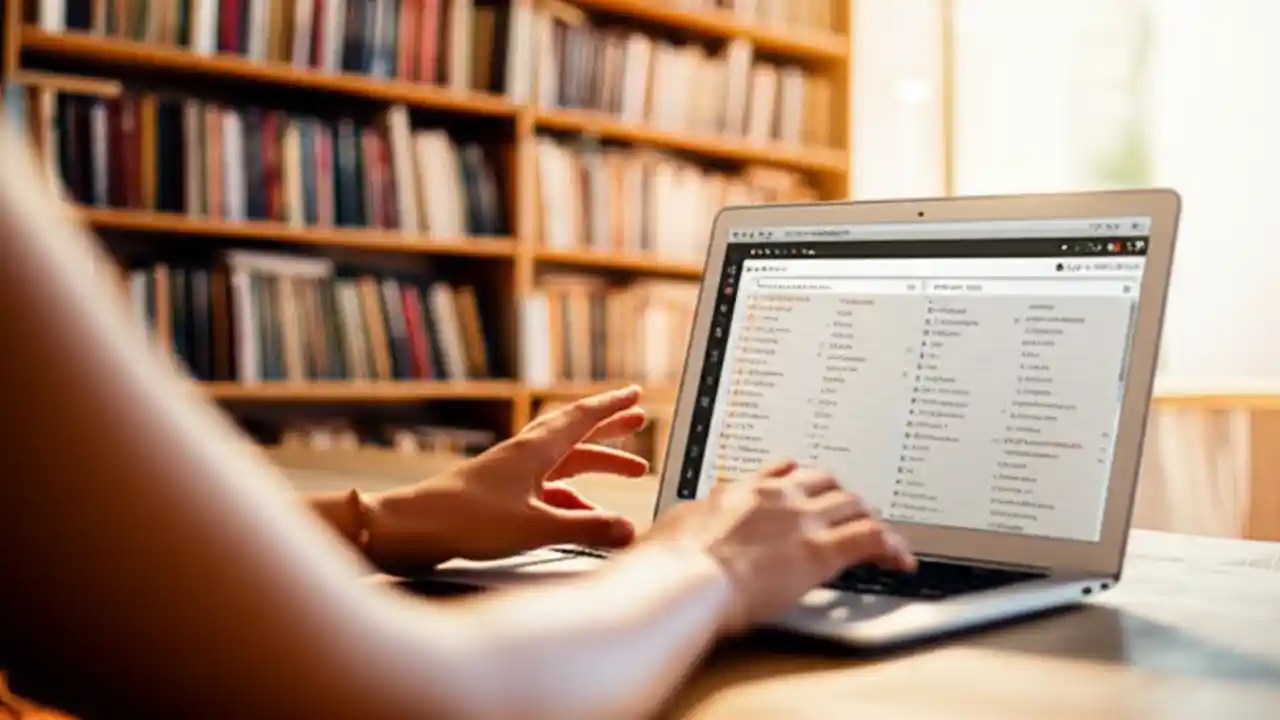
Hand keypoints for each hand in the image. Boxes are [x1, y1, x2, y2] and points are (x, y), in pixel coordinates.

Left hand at [363, 386, 649, 574]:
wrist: (411, 529)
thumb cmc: (467, 521)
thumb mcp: (536, 528)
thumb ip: (586, 530)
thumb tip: (629, 531)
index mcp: (534, 450)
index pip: (582, 419)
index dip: (611, 407)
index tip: (635, 394)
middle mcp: (523, 455)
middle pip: (575, 433)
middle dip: (609, 428)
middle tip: (638, 421)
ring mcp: (510, 474)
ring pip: (562, 461)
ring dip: (595, 463)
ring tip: (627, 473)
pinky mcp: (498, 496)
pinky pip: (547, 488)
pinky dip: (572, 496)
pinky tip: (584, 514)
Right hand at [642, 460, 915, 632]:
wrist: (684, 581)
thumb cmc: (671, 563)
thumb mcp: (678, 525)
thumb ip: (696, 516)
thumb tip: (692, 515)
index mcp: (742, 490)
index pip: (785, 473)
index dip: (805, 482)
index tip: (812, 491)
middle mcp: (777, 497)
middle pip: (828, 484)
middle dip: (844, 499)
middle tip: (854, 516)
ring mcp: (802, 521)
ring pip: (856, 506)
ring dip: (871, 520)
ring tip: (882, 538)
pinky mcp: (820, 551)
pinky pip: (871, 539)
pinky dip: (892, 547)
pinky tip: (901, 561)